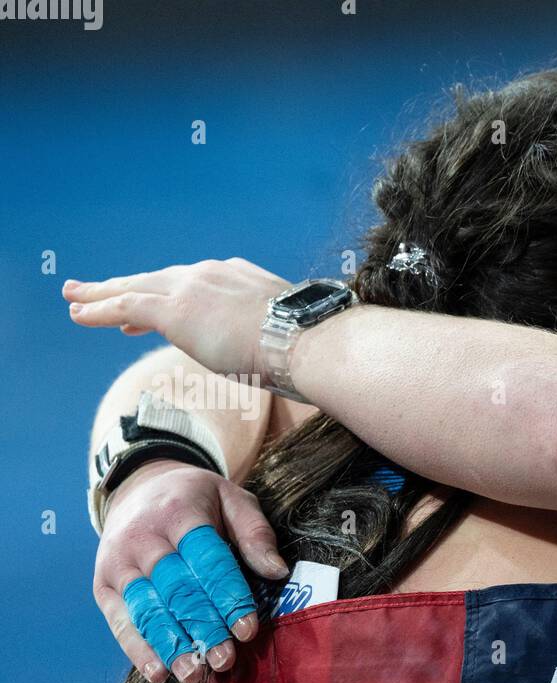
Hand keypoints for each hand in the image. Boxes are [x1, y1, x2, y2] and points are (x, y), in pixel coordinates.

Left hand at [63, 259, 289, 378]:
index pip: (192, 284)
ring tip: (74, 298)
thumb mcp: (286, 333)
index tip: (150, 310)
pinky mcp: (175, 308)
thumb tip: (279, 359)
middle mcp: (211, 274)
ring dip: (101, 295)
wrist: (304, 339)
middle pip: (157, 279)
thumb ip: (270, 337)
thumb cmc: (308, 345)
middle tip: (96, 290)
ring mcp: (191, 287)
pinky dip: (98, 309)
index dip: (166, 293)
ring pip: (134, 287)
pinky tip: (77, 314)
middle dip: (126, 285)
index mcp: (239, 278)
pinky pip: (125, 304)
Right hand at [95, 459, 288, 682]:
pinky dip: (137, 649)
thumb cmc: (196, 500)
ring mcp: (119, 564)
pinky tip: (157, 673)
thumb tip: (277, 571)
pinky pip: (120, 621)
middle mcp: (143, 539)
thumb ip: (255, 532)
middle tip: (225, 660)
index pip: (208, 561)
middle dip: (202, 628)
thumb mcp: (232, 498)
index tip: (247, 629)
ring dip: (170, 645)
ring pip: (147, 609)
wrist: (139, 488)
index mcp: (180, 513)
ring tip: (193, 674)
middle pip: (176, 590)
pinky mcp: (104, 586)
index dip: (228, 597)